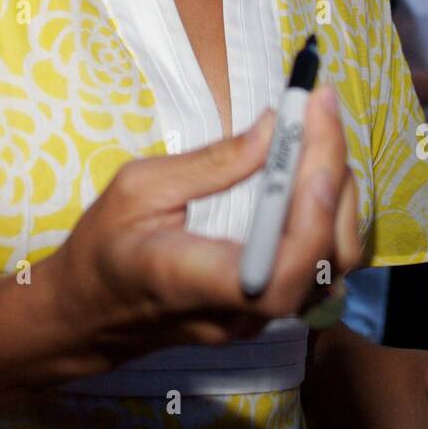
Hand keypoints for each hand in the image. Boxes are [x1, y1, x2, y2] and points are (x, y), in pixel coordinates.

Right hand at [44, 85, 362, 372]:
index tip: (312, 135)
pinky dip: (331, 214)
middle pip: (320, 263)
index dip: (312, 211)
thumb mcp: (138, 188)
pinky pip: (320, 267)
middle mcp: (235, 313)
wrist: (88, 312)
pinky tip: (315, 170)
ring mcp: (258, 320)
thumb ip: (211, 164)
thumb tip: (275, 128)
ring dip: (339, 194)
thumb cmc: (103, 247)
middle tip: (321, 108)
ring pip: (332, 268)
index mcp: (191, 281)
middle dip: (333, 177)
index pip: (276, 273)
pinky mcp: (269, 312)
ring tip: (320, 131)